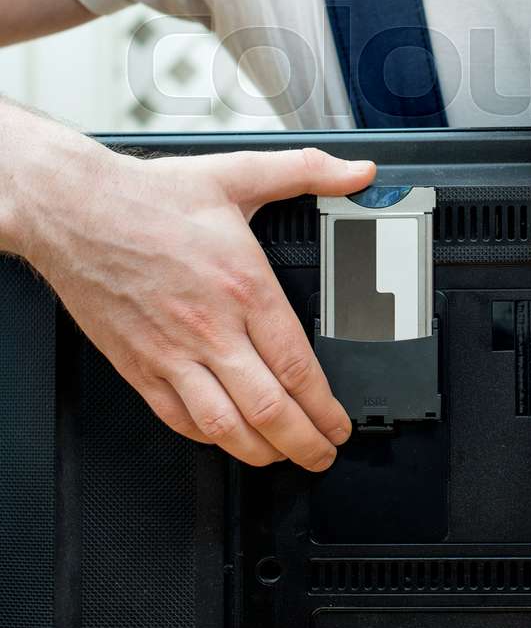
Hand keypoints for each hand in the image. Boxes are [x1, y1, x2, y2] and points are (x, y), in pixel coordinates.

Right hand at [27, 145, 377, 469]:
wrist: (74, 210)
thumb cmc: (149, 198)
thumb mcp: (239, 173)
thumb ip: (307, 171)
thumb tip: (358, 173)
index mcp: (244, 287)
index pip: (297, 365)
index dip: (326, 406)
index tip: (339, 421)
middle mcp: (211, 328)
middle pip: (269, 408)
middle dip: (306, 442)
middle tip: (324, 453)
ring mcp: (172, 353)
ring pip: (225, 425)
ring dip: (261, 451)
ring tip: (285, 457)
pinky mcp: (138, 366)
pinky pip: (178, 418)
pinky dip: (209, 437)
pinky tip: (226, 438)